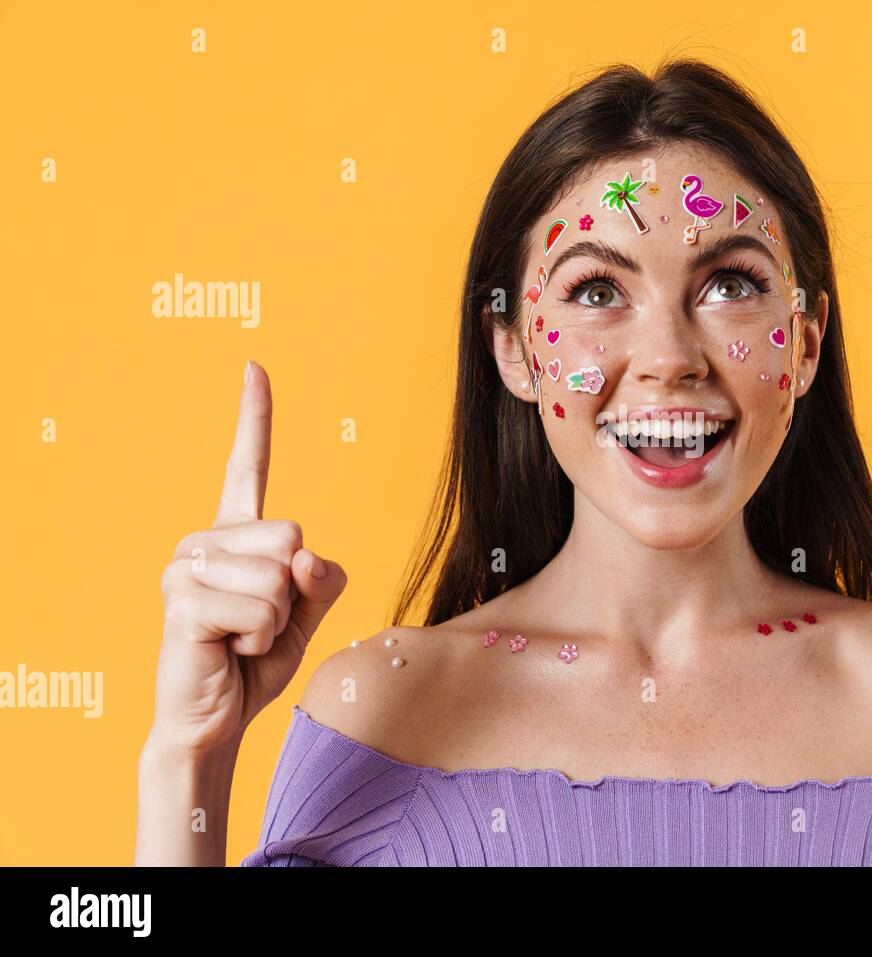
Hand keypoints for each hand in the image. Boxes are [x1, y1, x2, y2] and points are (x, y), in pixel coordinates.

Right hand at [151, 361, 347, 756]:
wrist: (216, 718)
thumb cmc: (255, 662)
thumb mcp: (306, 614)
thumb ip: (319, 579)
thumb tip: (303, 556)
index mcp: (238, 534)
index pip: (250, 465)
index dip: (254, 417)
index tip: (254, 366)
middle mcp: (205, 539)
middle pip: (292, 535)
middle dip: (293, 593)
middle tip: (258, 625)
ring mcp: (186, 566)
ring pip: (278, 578)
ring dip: (275, 623)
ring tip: (240, 639)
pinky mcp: (182, 601)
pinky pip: (260, 609)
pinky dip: (258, 640)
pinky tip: (227, 650)